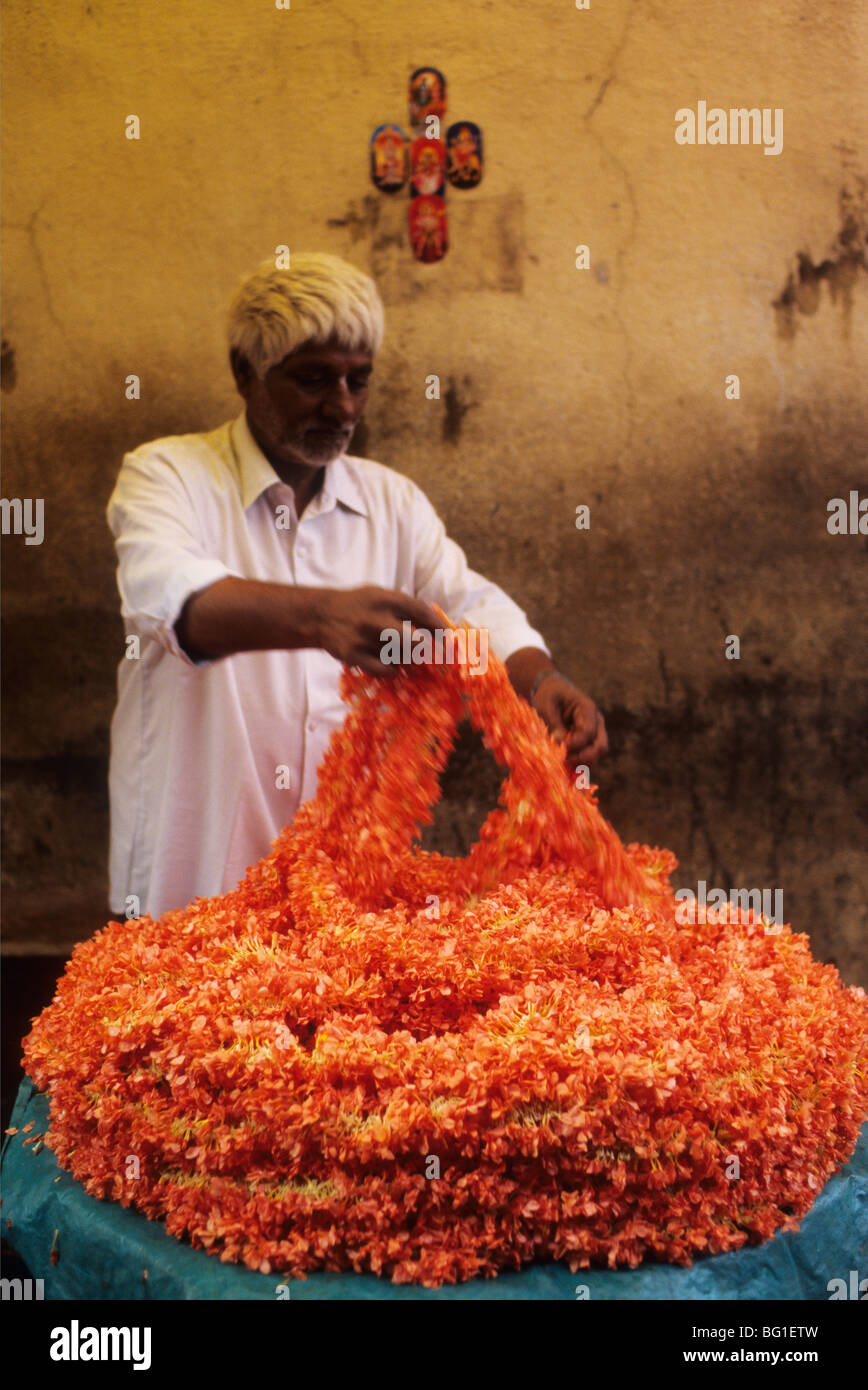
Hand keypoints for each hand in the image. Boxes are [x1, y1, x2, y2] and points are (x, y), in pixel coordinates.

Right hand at [318, 586, 439, 675]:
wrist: (320, 615)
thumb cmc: (358, 604)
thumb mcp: (380, 594)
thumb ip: (405, 606)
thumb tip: (438, 624)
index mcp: (385, 598)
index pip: (421, 612)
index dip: (439, 626)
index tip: (448, 637)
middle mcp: (375, 618)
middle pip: (414, 640)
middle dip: (427, 648)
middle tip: (431, 652)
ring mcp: (364, 639)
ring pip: (401, 657)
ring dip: (407, 658)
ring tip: (400, 652)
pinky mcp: (354, 656)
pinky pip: (385, 670)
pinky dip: (392, 670)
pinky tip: (389, 663)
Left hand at [530, 672, 607, 767]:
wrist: (552, 692)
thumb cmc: (549, 696)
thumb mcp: (547, 706)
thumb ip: (554, 724)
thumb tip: (560, 745)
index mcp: (587, 708)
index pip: (588, 732)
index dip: (575, 745)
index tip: (559, 750)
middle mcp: (596, 722)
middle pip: (600, 746)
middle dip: (583, 757)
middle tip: (564, 761)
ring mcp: (595, 732)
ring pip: (597, 754)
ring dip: (581, 762)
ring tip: (562, 764)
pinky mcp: (588, 741)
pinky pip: (589, 757)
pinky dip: (580, 764)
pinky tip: (565, 766)